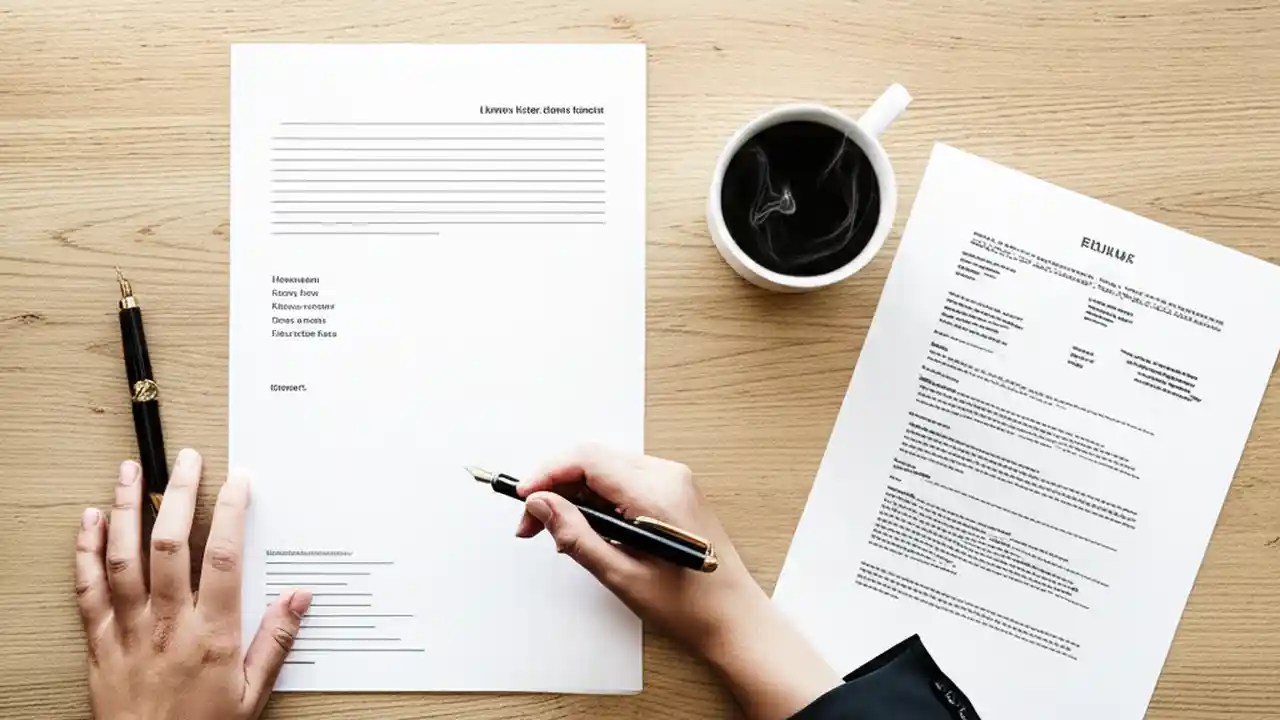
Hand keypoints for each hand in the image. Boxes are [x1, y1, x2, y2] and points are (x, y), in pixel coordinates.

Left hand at [74, 450, 309, 719]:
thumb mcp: (253, 694)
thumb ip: (276, 642)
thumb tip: (300, 598)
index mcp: (212, 634)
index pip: (224, 558)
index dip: (232, 512)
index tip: (239, 481)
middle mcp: (167, 624)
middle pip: (171, 544)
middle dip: (179, 494)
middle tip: (187, 459)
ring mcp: (128, 630)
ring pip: (123, 558)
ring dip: (126, 510)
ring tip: (131, 472)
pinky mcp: (99, 641)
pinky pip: (87, 589)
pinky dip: (85, 551)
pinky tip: (90, 521)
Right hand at [515, 445, 838, 719]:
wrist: (735, 619)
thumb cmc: (690, 606)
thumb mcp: (621, 575)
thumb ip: (576, 535)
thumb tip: (540, 505)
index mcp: (656, 493)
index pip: (588, 459)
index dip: (547, 474)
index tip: (522, 497)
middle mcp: (668, 476)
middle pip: (594, 460)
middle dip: (556, 487)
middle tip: (530, 524)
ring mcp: (674, 481)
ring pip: (606, 470)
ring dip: (575, 495)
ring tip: (558, 535)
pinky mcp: (674, 492)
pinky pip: (624, 481)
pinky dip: (598, 500)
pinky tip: (588, 531)